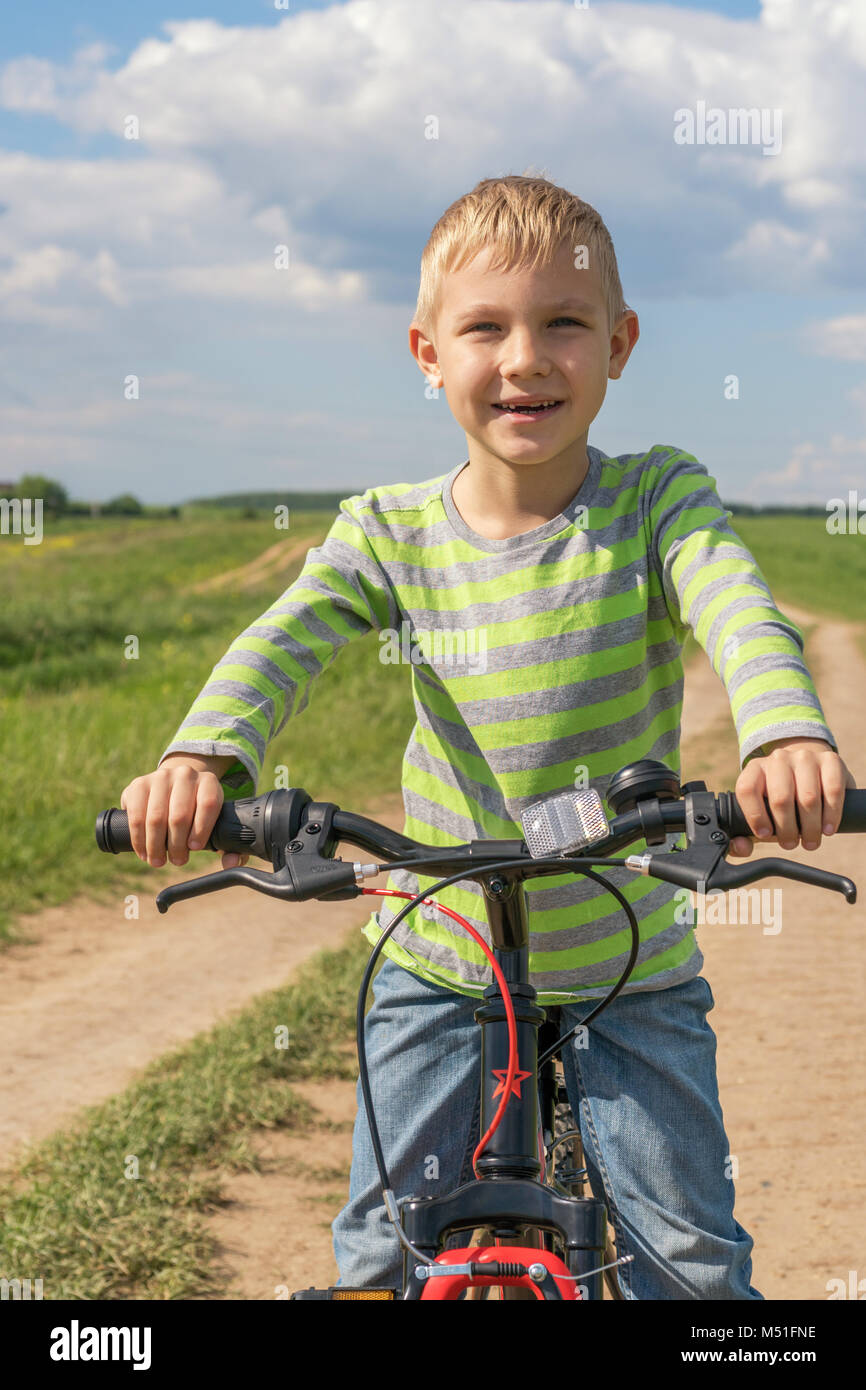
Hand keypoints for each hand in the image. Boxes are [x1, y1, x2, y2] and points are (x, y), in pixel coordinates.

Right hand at [120, 757, 249, 868]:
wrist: (175, 788)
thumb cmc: (199, 814)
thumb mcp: (217, 824)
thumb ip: (230, 847)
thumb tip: (231, 864)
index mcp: (209, 782)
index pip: (208, 804)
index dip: (201, 830)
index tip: (195, 848)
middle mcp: (185, 774)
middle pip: (179, 815)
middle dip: (177, 845)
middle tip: (177, 861)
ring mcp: (160, 777)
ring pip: (156, 817)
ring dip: (156, 845)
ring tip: (158, 860)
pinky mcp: (139, 784)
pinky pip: (136, 815)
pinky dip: (139, 839)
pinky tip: (144, 851)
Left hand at [729, 737, 855, 856]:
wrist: (812, 772)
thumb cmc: (781, 800)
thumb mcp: (761, 812)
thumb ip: (743, 834)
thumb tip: (741, 847)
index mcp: (755, 769)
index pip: (747, 789)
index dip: (755, 816)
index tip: (764, 835)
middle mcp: (778, 759)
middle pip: (780, 798)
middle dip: (786, 829)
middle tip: (790, 844)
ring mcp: (805, 757)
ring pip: (808, 797)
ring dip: (810, 827)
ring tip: (810, 841)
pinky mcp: (830, 760)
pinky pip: (832, 790)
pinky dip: (831, 815)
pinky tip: (827, 829)